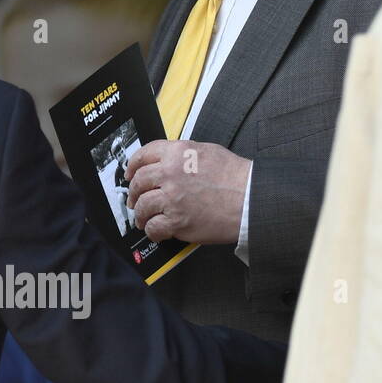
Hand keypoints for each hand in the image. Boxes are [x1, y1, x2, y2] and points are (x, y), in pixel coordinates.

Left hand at [125, 140, 249, 244]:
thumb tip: (166, 160)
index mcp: (176, 153)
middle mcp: (170, 173)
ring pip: (142, 206)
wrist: (252, 198)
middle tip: (135, 200)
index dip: (132, 166)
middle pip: (139, 182)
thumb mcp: (207, 151)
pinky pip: (154, 227)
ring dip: (141, 215)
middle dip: (134, 193)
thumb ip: (182, 154)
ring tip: (144, 219)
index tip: (129, 174)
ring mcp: (172, 198)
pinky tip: (157, 232)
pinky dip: (153, 231)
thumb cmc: (235, 176)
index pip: (143, 156)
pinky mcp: (177, 220)